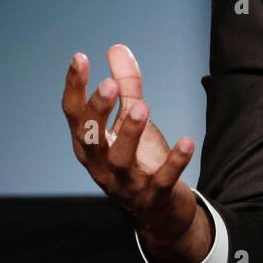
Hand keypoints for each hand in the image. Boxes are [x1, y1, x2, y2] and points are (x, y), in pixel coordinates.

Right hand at [61, 44, 211, 262]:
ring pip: (121, 159)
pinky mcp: (154, 195)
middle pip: (90, 138)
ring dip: (130, 133)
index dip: (75, 87)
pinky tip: (187, 141)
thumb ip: (125, 86)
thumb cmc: (139, 161)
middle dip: (97, 112)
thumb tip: (117, 48)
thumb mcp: (130, 122)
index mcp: (90, 145)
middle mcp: (101, 165)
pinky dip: (174, 162)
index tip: (80, 57)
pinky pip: (163, 179)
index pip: (75, 114)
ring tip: (141, 106)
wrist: (158, 215)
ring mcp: (126, 183)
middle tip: (109, 84)